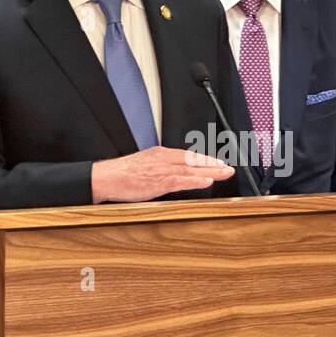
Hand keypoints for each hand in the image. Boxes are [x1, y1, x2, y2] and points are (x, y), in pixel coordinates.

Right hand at [90, 146, 233, 202]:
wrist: (106, 177)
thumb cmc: (122, 174)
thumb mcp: (144, 165)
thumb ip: (160, 168)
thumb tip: (172, 175)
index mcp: (160, 154)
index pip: (188, 156)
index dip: (205, 160)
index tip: (217, 163)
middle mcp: (164, 159)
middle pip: (194, 161)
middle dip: (213, 164)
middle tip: (229, 168)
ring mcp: (162, 170)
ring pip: (192, 170)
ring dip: (211, 171)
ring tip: (225, 173)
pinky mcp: (158, 182)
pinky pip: (181, 181)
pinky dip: (196, 180)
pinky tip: (207, 181)